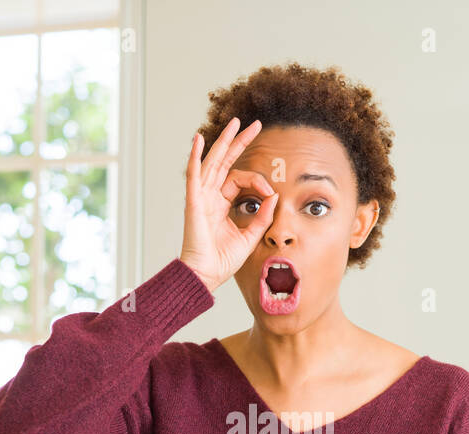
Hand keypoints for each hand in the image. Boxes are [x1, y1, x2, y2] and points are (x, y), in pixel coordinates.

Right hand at [179, 117, 277, 292]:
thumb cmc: (223, 260)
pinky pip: (194, 175)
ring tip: (234, 124)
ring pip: (213, 162)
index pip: (240, 180)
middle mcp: (210, 196)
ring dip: (223, 142)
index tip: (271, 193)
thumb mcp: (250, 236)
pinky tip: (198, 140)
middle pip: (225, 162)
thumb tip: (274, 198)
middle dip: (239, 142)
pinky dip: (195, 157)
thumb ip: (262, 217)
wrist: (207, 274)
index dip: (258, 182)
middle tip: (253, 125)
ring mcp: (201, 197)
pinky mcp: (194, 202)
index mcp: (222, 204)